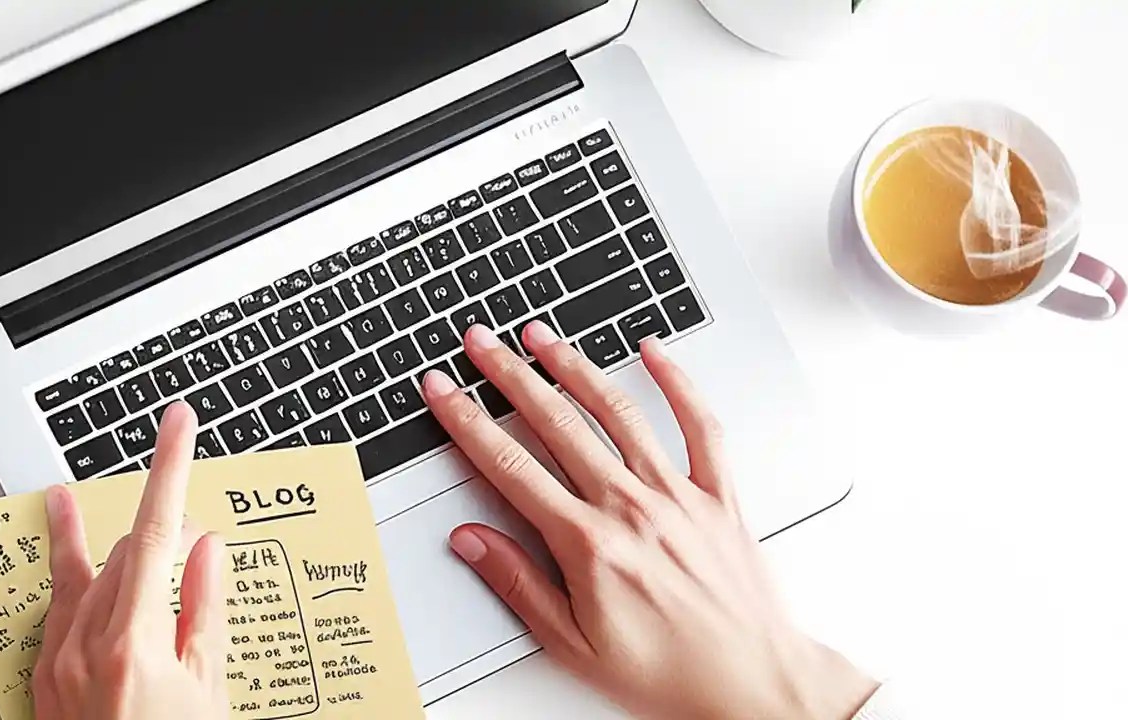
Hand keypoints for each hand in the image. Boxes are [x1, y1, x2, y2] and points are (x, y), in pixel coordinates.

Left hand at [34, 402, 227, 719]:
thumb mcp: (208, 689)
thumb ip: (206, 609)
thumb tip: (208, 546)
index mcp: (134, 643)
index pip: (155, 531)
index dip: (169, 468)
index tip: (177, 423)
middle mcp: (84, 644)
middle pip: (125, 551)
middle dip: (165, 536)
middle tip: (203, 543)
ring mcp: (57, 659)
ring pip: (90, 572)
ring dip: (125, 552)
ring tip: (138, 512)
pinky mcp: (42, 674)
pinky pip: (60, 603)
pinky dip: (77, 571)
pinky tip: (67, 535)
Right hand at [423, 324, 877, 719]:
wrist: (751, 684)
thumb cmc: (668, 674)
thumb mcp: (573, 644)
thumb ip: (518, 584)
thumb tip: (471, 541)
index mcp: (588, 543)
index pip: (511, 466)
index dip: (468, 422)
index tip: (442, 391)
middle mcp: (631, 506)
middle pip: (556, 423)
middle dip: (510, 376)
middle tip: (481, 343)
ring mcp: (677, 494)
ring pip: (617, 412)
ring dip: (574, 366)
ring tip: (542, 336)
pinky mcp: (719, 494)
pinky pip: (700, 425)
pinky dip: (678, 382)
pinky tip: (652, 351)